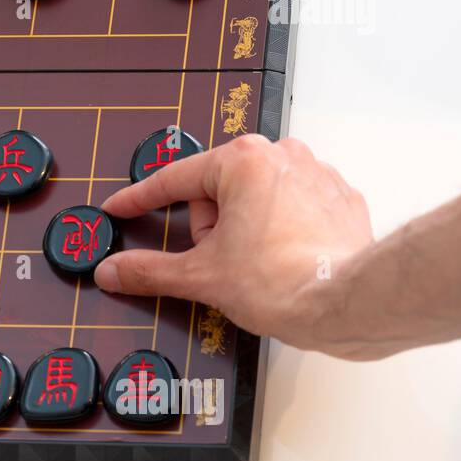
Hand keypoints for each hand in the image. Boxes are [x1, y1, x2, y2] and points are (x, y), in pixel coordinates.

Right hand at [94, 135, 374, 354]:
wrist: (345, 304)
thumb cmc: (283, 282)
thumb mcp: (199, 276)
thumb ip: (148, 270)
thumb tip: (115, 271)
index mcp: (242, 161)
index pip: (174, 180)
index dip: (140, 200)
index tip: (122, 208)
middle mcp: (282, 156)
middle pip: (218, 190)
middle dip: (211, 226)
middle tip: (220, 260)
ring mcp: (316, 175)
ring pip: (256, 197)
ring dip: (245, 227)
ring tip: (257, 265)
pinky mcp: (340, 199)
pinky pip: (291, 207)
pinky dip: (280, 230)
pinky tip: (281, 260)